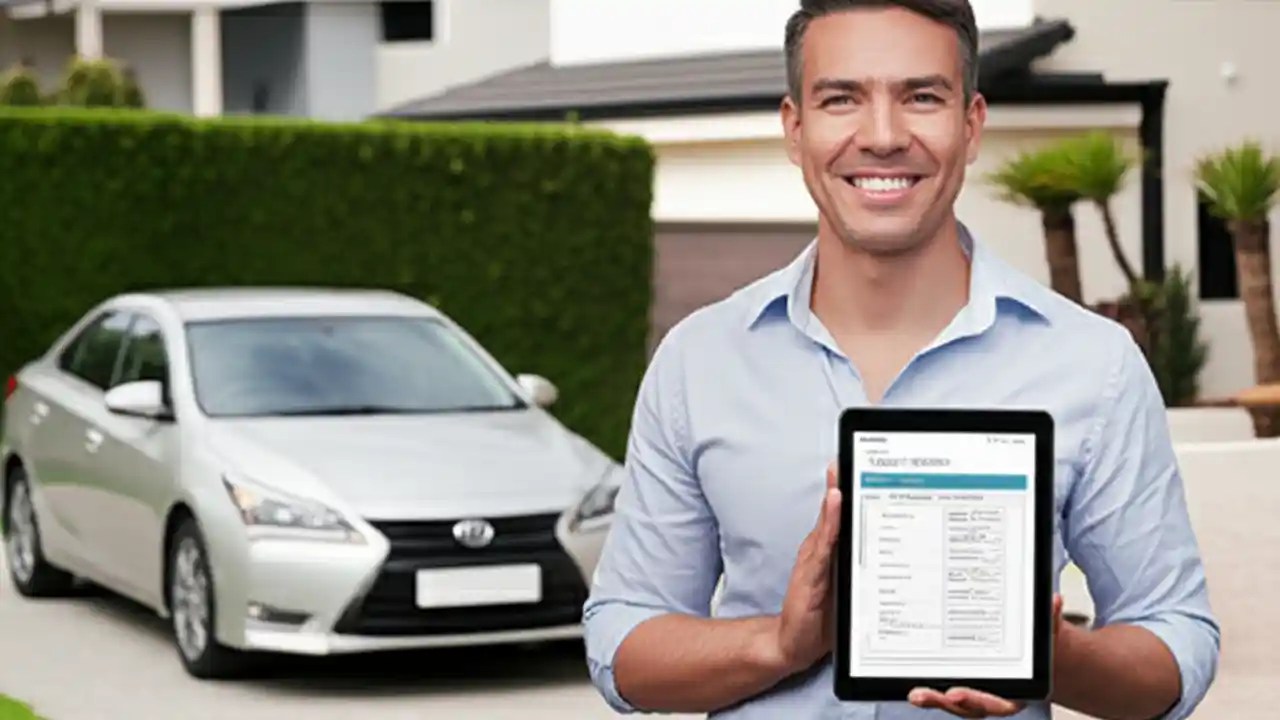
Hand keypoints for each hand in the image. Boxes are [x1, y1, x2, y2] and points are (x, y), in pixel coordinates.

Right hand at [772, 461, 840, 673]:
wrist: (793, 642)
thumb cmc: (821, 613)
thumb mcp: (844, 584)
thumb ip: (855, 561)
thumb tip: (881, 540)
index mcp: (828, 549)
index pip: (839, 514)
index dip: (845, 488)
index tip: (854, 462)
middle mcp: (818, 550)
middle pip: (832, 514)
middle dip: (839, 485)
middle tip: (846, 461)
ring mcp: (812, 562)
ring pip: (827, 526)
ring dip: (834, 502)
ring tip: (840, 478)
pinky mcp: (810, 576)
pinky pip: (822, 548)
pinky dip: (828, 526)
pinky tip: (834, 508)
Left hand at [908, 595, 1065, 716]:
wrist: (1033, 658)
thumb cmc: (1035, 652)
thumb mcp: (1047, 637)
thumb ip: (1051, 623)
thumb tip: (1054, 603)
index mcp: (1017, 692)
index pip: (999, 704)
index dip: (979, 700)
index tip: (957, 692)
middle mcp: (992, 696)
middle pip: (969, 706)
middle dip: (948, 702)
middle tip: (927, 693)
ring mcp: (973, 692)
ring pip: (952, 702)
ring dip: (933, 699)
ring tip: (916, 693)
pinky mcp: (958, 684)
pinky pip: (943, 689)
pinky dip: (930, 688)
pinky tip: (912, 684)